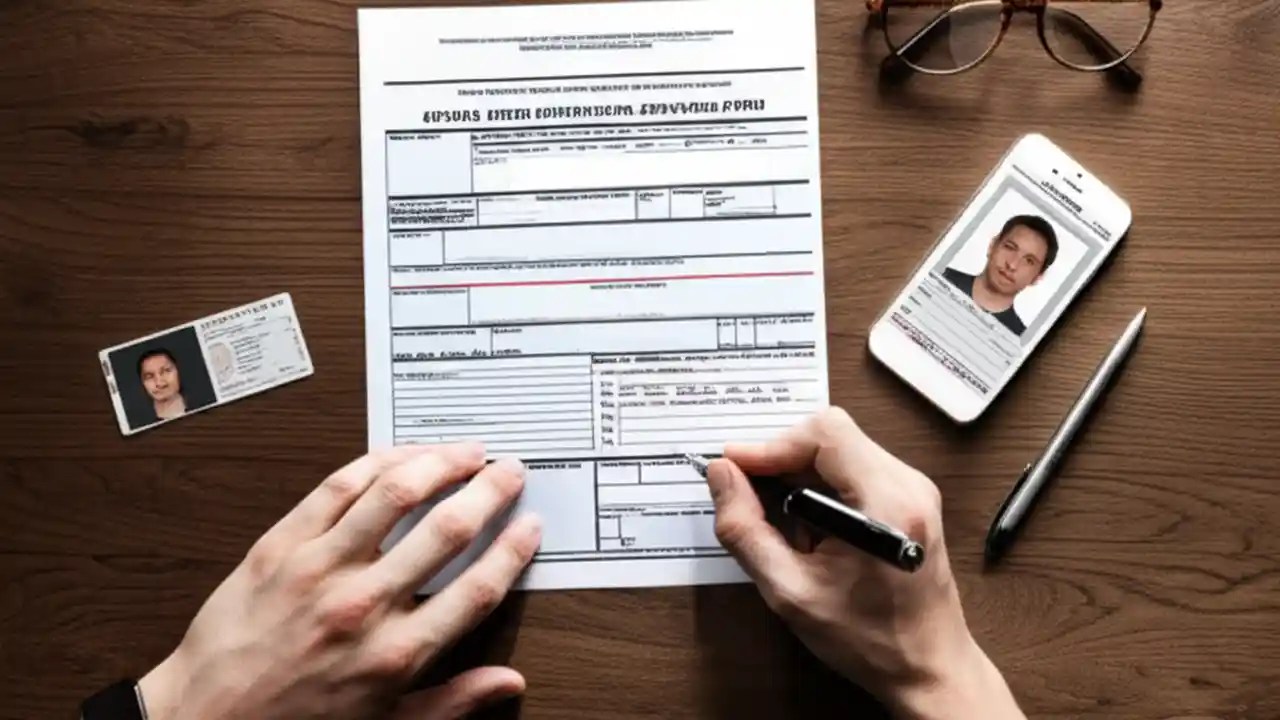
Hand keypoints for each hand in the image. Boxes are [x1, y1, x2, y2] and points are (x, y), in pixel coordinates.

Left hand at [138, 443, 540, 719]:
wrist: (205, 716)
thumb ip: (454, 702)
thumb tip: (510, 685)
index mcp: (396, 655)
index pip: (476, 589)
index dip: (512, 550)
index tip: (530, 525)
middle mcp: (363, 606)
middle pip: (445, 530)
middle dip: (488, 492)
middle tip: (510, 469)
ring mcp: (320, 568)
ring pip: (394, 494)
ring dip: (439, 463)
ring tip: (465, 450)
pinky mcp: (281, 544)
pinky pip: (337, 488)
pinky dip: (377, 462)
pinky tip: (401, 455)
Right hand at [707, 408, 1022, 719]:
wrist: (928, 668)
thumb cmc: (870, 640)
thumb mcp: (790, 592)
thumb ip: (746, 531)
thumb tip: (722, 477)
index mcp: (887, 503)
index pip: (824, 433)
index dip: (771, 444)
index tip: (735, 467)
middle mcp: (908, 485)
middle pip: (831, 435)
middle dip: (782, 459)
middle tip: (750, 495)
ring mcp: (914, 490)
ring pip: (840, 448)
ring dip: (800, 474)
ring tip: (786, 523)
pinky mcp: (910, 499)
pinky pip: (855, 468)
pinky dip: (821, 485)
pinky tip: (811, 528)